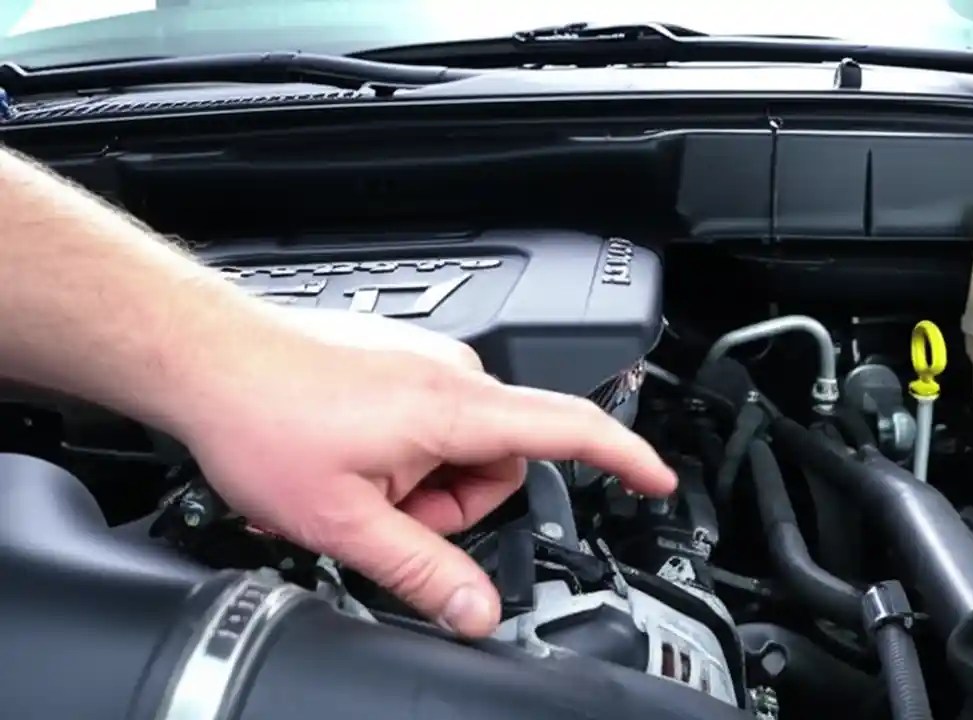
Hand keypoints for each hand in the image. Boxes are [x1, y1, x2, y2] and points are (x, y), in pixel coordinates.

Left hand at [174, 308, 675, 636]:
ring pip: (466, 447)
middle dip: (458, 505)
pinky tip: (353, 457)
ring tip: (362, 484)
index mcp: (455, 408)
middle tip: (392, 516)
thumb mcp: (345, 520)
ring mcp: (426, 364)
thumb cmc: (266, 419)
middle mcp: (452, 374)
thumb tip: (476, 610)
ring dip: (428, 482)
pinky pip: (436, 421)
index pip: (571, 428)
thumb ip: (422, 570)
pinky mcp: (402, 363)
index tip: (658, 480)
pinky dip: (410, 453)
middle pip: (505, 460)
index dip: (626, 458)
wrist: (209, 358)